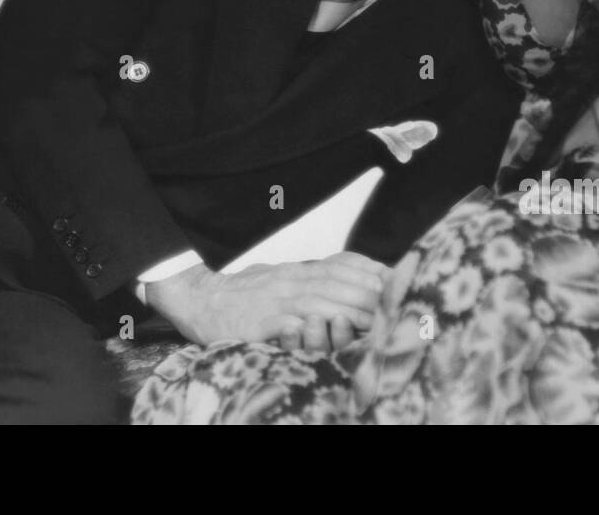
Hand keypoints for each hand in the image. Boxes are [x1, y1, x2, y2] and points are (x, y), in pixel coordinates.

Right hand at [145, 252, 389, 348]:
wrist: (200, 300)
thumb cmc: (243, 296)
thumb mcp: (279, 278)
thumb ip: (308, 279)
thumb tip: (341, 283)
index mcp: (297, 271)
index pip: (341, 265)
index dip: (370, 271)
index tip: (395, 278)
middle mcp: (291, 281)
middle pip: (338, 283)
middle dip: (370, 294)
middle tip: (398, 304)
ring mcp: (277, 301)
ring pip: (321, 303)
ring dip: (351, 312)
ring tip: (376, 321)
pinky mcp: (262, 322)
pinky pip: (291, 324)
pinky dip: (312, 328)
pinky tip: (332, 334)